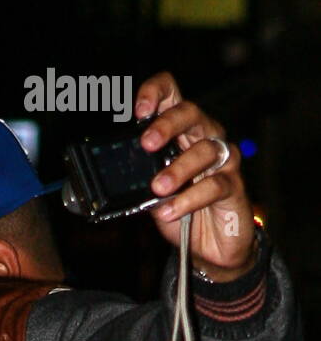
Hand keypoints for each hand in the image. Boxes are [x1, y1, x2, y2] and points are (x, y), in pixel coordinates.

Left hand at [135, 72, 254, 280]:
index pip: (172, 95)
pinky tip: (170, 210)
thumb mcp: (150, 195)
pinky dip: (189, 199)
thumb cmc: (181, 212)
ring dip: (178, 168)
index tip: (139, 111)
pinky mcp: (233, 187)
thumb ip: (136, 181)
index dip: (156, 92)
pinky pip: (214, 185)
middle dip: (167, 124)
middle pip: (190, 112)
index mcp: (180, 133)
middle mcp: (204, 138)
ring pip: (205, 149)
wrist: (210, 248)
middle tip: (147, 144)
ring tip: (158, 188)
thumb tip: (107, 178)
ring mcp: (222, 161)